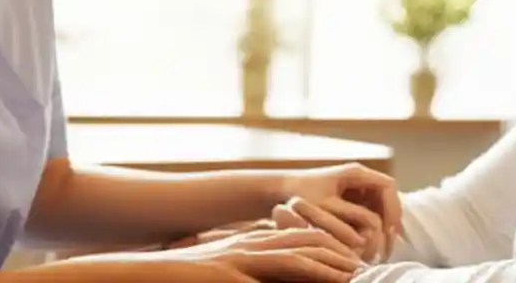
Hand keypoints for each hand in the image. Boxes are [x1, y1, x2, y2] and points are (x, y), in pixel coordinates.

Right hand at [172, 227, 364, 282]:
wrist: (150, 272)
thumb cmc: (185, 276)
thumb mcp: (224, 272)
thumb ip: (249, 273)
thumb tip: (265, 278)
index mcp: (250, 244)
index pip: (297, 237)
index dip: (326, 245)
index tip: (350, 256)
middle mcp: (252, 245)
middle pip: (306, 240)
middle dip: (338, 250)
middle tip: (365, 263)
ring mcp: (245, 257)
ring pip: (300, 253)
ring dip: (333, 262)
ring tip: (358, 272)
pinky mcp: (236, 271)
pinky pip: (282, 270)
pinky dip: (312, 273)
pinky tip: (331, 280)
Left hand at [276, 164, 402, 262]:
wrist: (281, 190)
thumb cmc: (301, 195)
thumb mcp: (326, 206)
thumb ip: (352, 215)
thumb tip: (376, 227)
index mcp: (356, 173)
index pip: (387, 186)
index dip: (393, 207)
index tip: (389, 230)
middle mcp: (360, 179)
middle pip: (388, 199)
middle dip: (391, 222)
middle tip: (388, 246)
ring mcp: (357, 189)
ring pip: (381, 208)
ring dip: (384, 228)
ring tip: (382, 251)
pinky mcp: (352, 200)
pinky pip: (371, 214)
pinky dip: (374, 230)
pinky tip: (371, 247)